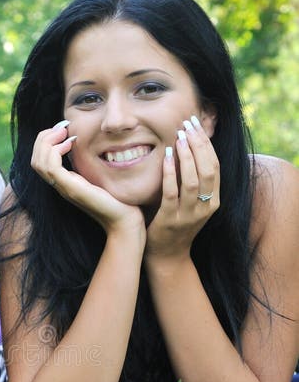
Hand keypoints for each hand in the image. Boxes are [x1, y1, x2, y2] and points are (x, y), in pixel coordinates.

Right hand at [32, 121, 144, 234]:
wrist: (122, 220)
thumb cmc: (116, 198)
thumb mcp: (98, 175)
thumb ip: (89, 163)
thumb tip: (86, 144)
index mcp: (64, 181)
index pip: (39, 160)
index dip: (45, 141)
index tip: (63, 129)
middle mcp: (60, 185)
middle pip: (35, 160)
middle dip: (43, 138)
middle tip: (61, 127)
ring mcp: (64, 188)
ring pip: (38, 162)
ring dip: (48, 142)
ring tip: (64, 132)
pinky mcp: (71, 189)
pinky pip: (51, 168)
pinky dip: (56, 151)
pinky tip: (70, 143)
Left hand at [146, 116, 219, 260]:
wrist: (167, 257)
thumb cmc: (176, 224)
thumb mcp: (192, 202)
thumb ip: (192, 179)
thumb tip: (188, 146)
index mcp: (214, 200)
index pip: (215, 166)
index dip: (206, 143)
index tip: (195, 124)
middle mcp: (206, 207)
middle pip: (208, 169)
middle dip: (199, 144)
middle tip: (187, 124)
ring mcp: (189, 215)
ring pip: (194, 180)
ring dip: (187, 155)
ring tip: (179, 137)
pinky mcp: (171, 220)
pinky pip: (173, 193)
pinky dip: (171, 172)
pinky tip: (167, 156)